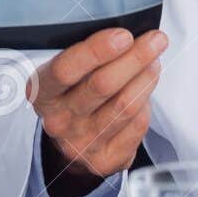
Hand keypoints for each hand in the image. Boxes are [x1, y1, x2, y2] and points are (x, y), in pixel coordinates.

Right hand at [30, 26, 166, 180]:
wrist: (71, 143)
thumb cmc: (73, 95)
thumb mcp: (67, 74)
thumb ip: (87, 57)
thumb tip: (126, 35)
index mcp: (42, 92)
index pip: (65, 70)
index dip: (96, 51)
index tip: (124, 35)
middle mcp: (57, 120)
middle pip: (101, 86)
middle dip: (134, 59)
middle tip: (155, 40)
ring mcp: (81, 144)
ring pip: (124, 106)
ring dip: (146, 78)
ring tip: (155, 60)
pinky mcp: (105, 161)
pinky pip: (136, 126)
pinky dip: (146, 103)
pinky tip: (146, 88)